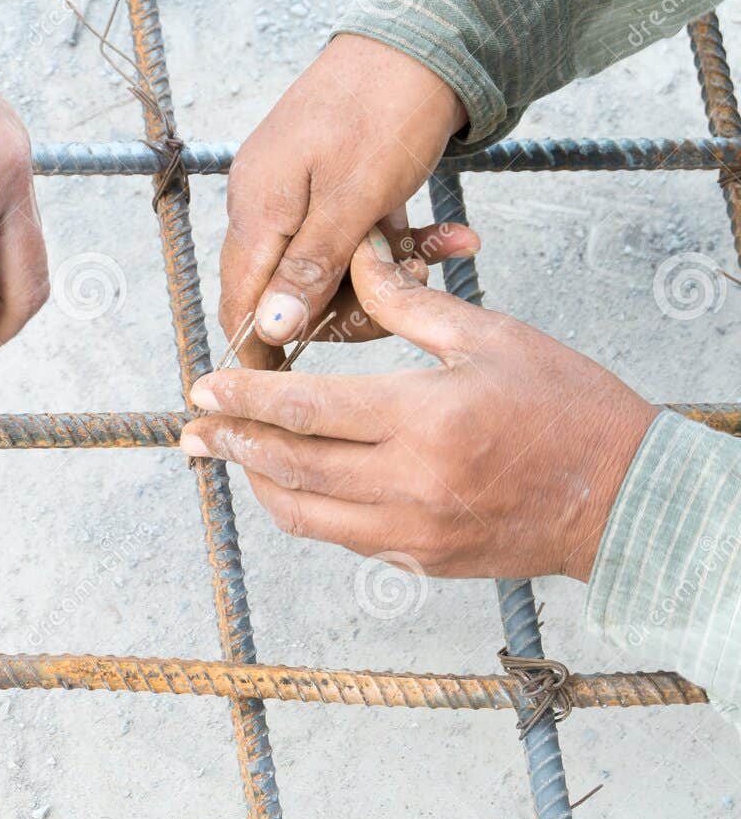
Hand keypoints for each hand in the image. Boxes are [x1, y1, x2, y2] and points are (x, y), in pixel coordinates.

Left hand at [183, 243, 658, 581]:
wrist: (627, 500)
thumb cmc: (567, 408)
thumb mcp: (491, 338)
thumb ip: (407, 305)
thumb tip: (355, 259)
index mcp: (424, 419)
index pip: (306, 408)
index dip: (245, 397)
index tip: (201, 386)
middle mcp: (410, 484)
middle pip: (289, 467)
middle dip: (232, 443)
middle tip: (192, 429)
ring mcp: (412, 530)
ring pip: (304, 513)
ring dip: (259, 481)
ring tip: (231, 452)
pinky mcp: (420, 560)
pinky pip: (341, 535)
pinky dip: (306, 507)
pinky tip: (291, 481)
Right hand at [221, 34, 470, 369]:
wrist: (427, 34)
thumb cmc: (387, 106)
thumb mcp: (354, 197)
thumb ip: (310, 267)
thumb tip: (271, 330)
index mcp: (258, 208)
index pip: (240, 303)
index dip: (264, 349)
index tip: (294, 386)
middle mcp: (267, 205)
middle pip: (288, 294)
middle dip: (352, 305)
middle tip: (409, 289)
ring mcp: (299, 195)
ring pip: (330, 270)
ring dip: (388, 274)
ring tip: (444, 248)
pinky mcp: (333, 187)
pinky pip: (355, 240)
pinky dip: (398, 245)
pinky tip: (449, 235)